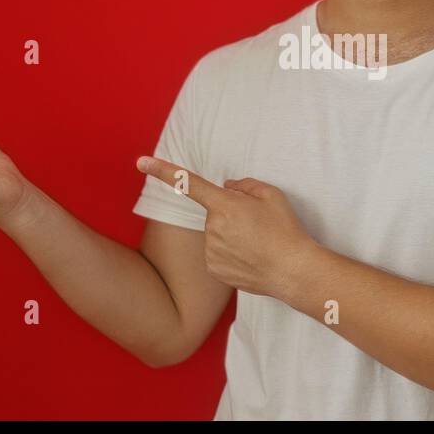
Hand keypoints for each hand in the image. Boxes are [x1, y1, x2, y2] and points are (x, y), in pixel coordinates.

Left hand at [136, 156, 317, 298]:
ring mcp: (210, 250)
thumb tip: (227, 187)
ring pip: (216, 234)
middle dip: (230, 214)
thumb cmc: (285, 230)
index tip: (141, 162)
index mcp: (224, 205)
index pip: (188, 182)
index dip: (163, 171)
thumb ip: (245, 185)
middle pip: (215, 213)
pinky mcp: (213, 269)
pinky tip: (250, 259)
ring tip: (257, 245)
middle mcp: (212, 227)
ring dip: (231, 236)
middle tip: (257, 226)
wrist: (293, 271)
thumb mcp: (272, 195)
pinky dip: (231, 254)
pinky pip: (217, 254)